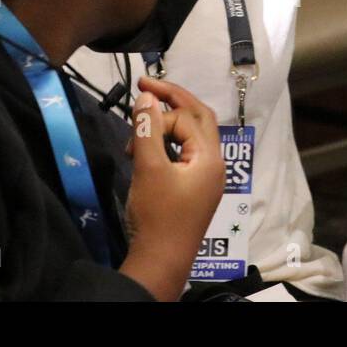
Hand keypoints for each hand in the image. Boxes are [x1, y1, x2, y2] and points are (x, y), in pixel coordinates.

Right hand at [119, 77, 223, 299]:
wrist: (160, 261)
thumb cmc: (157, 216)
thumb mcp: (148, 168)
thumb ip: (147, 129)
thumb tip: (145, 98)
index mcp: (210, 158)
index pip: (186, 118)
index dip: (159, 114)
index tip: (133, 114)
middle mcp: (213, 164)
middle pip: (198, 118)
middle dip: (172, 99)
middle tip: (144, 85)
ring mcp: (206, 177)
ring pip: (191, 136)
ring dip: (166, 124)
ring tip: (138, 127)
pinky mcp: (194, 188)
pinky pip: (185, 153)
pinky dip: (167, 143)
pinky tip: (147, 148)